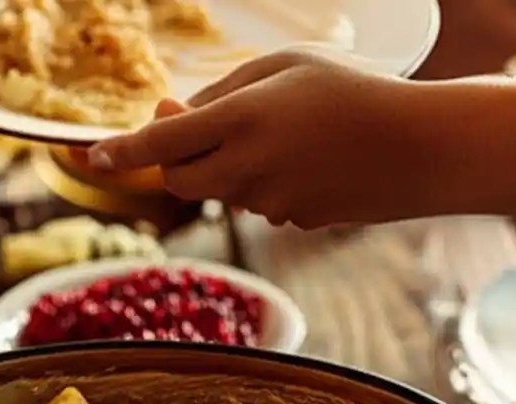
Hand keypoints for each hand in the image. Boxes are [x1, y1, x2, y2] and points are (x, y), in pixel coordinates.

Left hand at [86, 44, 431, 228]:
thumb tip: (170, 118)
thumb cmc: (352, 92)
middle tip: (191, 125)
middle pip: (179, 181)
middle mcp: (249, 169)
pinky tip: (311, 161)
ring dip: (229, 166)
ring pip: (222, 191)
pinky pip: (260, 204)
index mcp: (244, 119)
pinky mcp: (293, 223)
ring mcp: (271, 204)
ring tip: (287, 133)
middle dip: (174, 161)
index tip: (94, 157)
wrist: (420, 149)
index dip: (122, 152)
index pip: (162, 143)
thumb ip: (220, 94)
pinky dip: (266, 183)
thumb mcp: (284, 68)